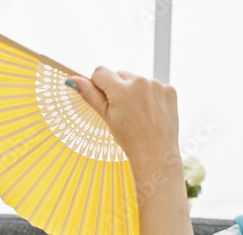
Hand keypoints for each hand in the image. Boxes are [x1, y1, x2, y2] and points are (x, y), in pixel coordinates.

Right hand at [68, 67, 181, 189]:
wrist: (155, 154)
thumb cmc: (130, 139)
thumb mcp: (107, 117)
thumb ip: (90, 95)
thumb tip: (73, 79)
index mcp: (121, 90)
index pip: (101, 72)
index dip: (99, 85)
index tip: (104, 98)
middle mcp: (140, 83)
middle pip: (120, 74)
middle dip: (118, 88)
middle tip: (124, 111)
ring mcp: (157, 86)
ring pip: (137, 80)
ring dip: (135, 91)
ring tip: (138, 114)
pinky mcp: (169, 90)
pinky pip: (154, 86)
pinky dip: (151, 96)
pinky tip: (151, 113)